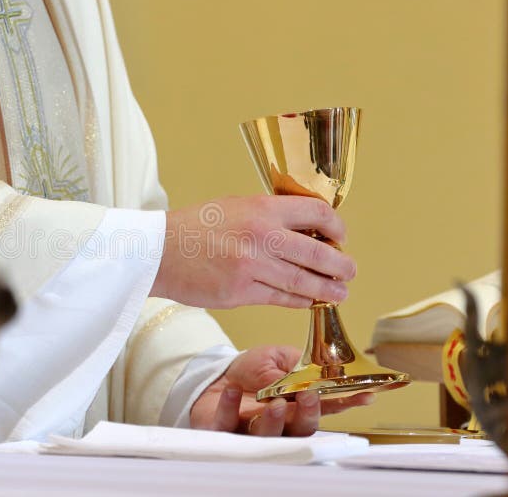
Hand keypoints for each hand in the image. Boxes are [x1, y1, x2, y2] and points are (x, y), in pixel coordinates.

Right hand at [150, 195, 356, 308]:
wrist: (158, 250)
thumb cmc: (194, 227)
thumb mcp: (235, 206)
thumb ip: (269, 215)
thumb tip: (306, 229)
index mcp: (262, 209)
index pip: (317, 213)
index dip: (337, 226)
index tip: (341, 237)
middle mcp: (262, 236)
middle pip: (319, 253)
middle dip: (341, 266)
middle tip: (349, 272)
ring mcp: (252, 267)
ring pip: (303, 282)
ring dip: (327, 290)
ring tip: (340, 294)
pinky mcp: (240, 293)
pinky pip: (281, 298)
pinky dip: (300, 301)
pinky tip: (308, 301)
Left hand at [190, 345, 374, 435]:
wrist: (214, 376)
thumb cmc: (250, 370)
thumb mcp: (274, 357)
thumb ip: (291, 367)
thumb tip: (306, 378)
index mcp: (298, 404)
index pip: (326, 406)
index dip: (346, 402)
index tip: (364, 394)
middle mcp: (281, 422)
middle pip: (302, 429)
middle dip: (308, 415)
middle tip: (309, 397)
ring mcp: (254, 430)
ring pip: (270, 436)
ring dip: (274, 421)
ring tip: (275, 402)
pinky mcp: (226, 432)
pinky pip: (228, 426)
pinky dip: (230, 408)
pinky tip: (231, 391)